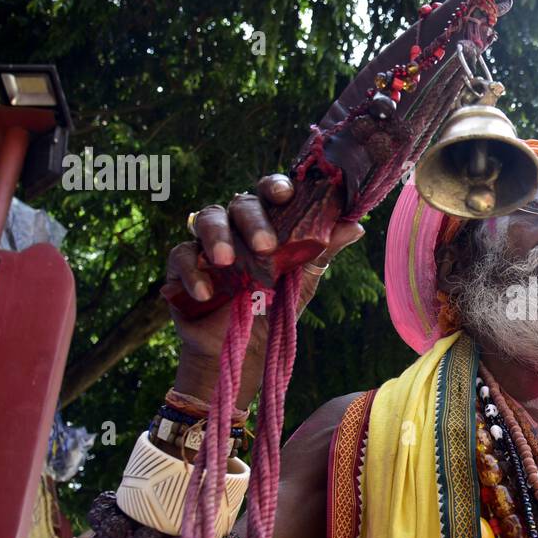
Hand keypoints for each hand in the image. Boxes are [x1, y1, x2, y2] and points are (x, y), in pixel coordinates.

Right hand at [165, 174, 364, 407]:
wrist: (241, 349)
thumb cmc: (274, 306)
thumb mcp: (302, 280)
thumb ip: (322, 251)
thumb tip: (356, 226)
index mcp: (268, 222)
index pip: (270, 194)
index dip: (276, 187)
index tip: (286, 194)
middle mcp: (237, 226)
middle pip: (240, 204)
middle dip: (252, 222)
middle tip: (265, 247)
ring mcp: (207, 242)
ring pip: (206, 219)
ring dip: (217, 238)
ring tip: (227, 263)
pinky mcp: (182, 264)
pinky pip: (181, 255)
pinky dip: (193, 272)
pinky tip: (207, 293)